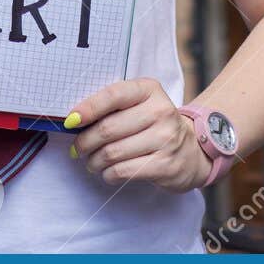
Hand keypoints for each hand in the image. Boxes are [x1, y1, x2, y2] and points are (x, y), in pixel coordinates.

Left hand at [63, 78, 213, 191]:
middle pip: (108, 128)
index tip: (70, 121)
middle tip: (78, 148)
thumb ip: (111, 106)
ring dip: (94, 161)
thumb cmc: (154, 124)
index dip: (88, 108)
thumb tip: (74, 120)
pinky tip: (108, 172)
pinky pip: (124, 171)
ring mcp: (166, 139)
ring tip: (92, 162)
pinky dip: (108, 174)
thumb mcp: (139, 104)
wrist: (193, 150)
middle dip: (85, 141)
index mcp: (149, 90)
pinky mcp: (166, 165)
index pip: (113, 95)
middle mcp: (161, 112)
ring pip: (113, 152)